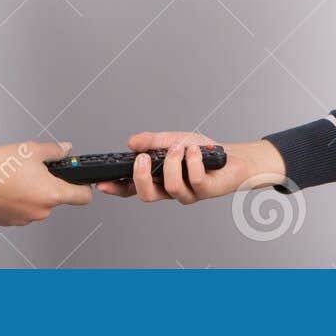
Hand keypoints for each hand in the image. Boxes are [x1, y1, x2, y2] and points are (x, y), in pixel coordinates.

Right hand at [0, 141, 93, 226]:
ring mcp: (25, 219)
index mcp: (52, 194)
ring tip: (15, 175)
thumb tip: (65, 150)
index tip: (80, 179)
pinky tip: (6, 185)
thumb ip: (54, 150)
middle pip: (57, 198)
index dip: (84, 186)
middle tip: (35, 168)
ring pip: (38, 203)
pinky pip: (22, 209)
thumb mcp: (31, 149)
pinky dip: (19, 199)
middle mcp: (41, 211)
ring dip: (33, 191)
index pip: (83, 197)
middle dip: (50, 183)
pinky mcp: (10, 222)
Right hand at [95, 132, 287, 204]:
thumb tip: (132, 143)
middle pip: (146, 195)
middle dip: (141, 176)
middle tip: (144, 157)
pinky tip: (195, 151)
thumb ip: (152, 141)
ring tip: (179, 147)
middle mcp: (170, 190)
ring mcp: (187, 193)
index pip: (132, 187)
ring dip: (173, 163)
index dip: (116, 188)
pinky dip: (193, 161)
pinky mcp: (204, 192)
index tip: (103, 182)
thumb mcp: (173, 139)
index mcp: (158, 179)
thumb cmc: (203, 152)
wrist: (233, 158)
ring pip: (170, 186)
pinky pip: (194, 179)